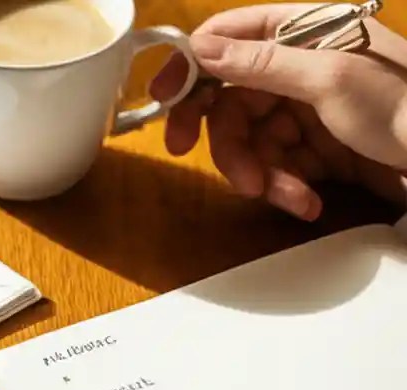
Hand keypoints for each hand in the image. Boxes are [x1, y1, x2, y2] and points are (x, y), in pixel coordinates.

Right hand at [150, 4, 406, 219]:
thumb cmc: (404, 108)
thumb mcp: (327, 80)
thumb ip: (258, 63)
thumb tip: (198, 47)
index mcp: (304, 30)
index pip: (227, 36)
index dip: (190, 67)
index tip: (162, 102)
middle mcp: (300, 66)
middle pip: (230, 100)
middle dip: (228, 143)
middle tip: (227, 175)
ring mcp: (307, 110)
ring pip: (249, 141)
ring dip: (261, 175)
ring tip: (288, 197)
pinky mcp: (316, 151)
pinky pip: (275, 167)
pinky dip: (285, 188)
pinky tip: (309, 202)